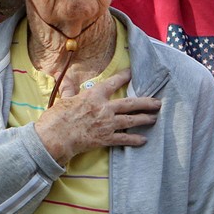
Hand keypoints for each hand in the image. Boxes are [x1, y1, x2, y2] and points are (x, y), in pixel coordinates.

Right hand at [31, 70, 159, 163]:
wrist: (55, 137)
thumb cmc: (56, 118)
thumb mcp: (62, 99)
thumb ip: (68, 88)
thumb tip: (62, 76)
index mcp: (93, 96)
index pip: (112, 83)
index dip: (124, 77)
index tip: (132, 73)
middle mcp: (104, 108)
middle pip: (130, 104)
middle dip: (146, 102)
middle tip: (157, 102)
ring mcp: (107, 124)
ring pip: (131, 120)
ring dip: (144, 119)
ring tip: (154, 118)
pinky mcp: (105, 138)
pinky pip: (124, 139)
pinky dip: (134, 139)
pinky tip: (143, 140)